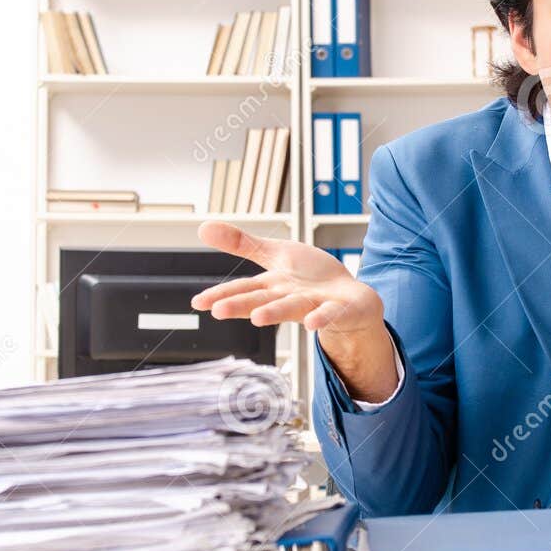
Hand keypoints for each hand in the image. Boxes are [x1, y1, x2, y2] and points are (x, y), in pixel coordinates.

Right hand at [191, 221, 384, 334]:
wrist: (352, 299)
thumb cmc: (311, 280)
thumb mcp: (275, 255)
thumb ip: (243, 245)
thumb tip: (202, 227)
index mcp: (274, 286)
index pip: (244, 289)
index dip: (221, 294)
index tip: (197, 302)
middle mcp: (291, 298)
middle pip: (263, 300)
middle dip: (241, 305)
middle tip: (218, 311)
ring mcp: (316, 305)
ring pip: (293, 308)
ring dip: (275, 313)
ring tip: (258, 318)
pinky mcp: (342, 309)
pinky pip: (333, 313)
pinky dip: (323, 318)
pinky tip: (313, 323)